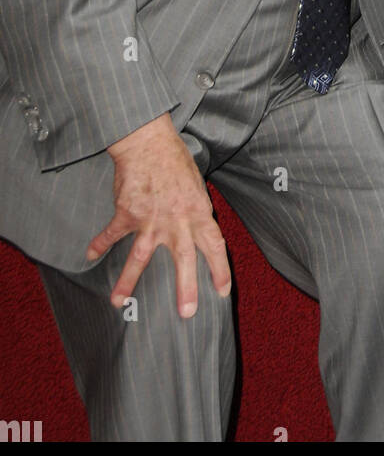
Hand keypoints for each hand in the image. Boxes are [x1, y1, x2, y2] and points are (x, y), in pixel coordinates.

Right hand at [86, 113, 230, 317]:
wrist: (149, 142)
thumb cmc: (175, 161)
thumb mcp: (197, 185)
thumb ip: (197, 211)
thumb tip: (200, 231)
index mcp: (198, 212)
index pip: (215, 245)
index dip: (220, 270)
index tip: (222, 292)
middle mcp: (177, 219)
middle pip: (184, 259)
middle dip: (186, 287)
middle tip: (186, 313)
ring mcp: (151, 218)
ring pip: (141, 256)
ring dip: (128, 281)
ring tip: (118, 303)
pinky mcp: (127, 213)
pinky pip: (111, 234)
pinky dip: (99, 244)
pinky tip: (90, 256)